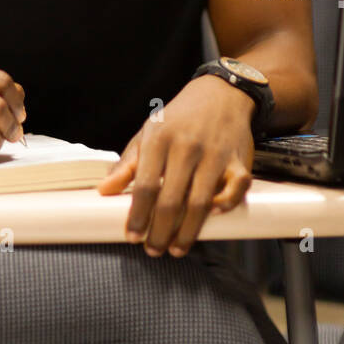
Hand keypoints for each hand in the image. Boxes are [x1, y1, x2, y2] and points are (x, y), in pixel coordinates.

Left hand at [96, 75, 254, 256]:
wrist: (221, 94)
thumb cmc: (179, 118)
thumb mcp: (148, 132)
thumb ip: (127, 163)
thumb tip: (104, 191)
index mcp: (160, 139)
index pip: (145, 186)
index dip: (138, 215)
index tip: (132, 235)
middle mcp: (187, 147)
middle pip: (171, 200)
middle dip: (160, 231)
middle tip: (153, 249)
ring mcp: (215, 155)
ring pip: (200, 203)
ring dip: (187, 232)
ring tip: (176, 248)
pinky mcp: (239, 161)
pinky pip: (234, 191)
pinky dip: (224, 207)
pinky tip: (212, 219)